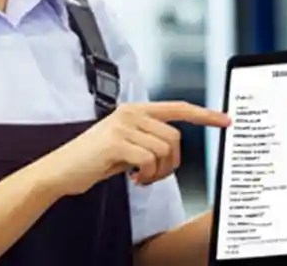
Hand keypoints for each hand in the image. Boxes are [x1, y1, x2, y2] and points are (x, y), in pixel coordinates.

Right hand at [41, 101, 230, 195]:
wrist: (61, 170)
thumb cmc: (93, 160)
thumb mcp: (125, 143)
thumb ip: (147, 138)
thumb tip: (172, 148)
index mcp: (135, 110)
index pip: (178, 108)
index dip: (204, 114)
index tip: (226, 120)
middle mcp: (131, 113)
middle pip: (175, 137)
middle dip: (171, 163)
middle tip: (153, 175)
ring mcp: (123, 126)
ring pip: (165, 150)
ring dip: (157, 172)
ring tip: (140, 177)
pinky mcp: (116, 143)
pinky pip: (149, 161)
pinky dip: (146, 176)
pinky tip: (133, 179)